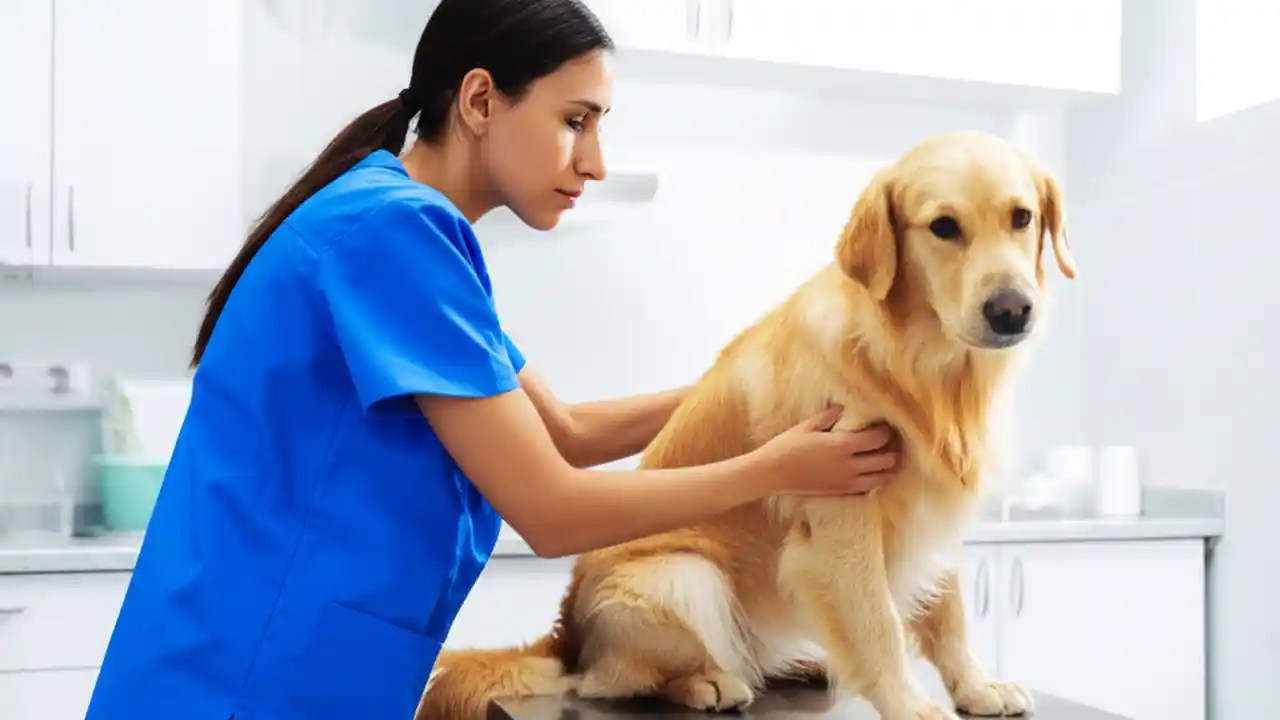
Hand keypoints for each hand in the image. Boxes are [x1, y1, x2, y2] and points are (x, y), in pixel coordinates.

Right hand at [752, 405, 898, 495]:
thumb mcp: (807, 426)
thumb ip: (829, 416)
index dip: (886, 431)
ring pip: (882, 478)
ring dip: (887, 467)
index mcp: (842, 446)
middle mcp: (849, 466)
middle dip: (892, 449)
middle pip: (886, 460)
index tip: (884, 425)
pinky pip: (869, 489)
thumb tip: (844, 407)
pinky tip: (869, 472)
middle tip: (888, 441)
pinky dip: (874, 480)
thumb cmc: (786, 447)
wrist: (771, 474)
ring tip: (883, 456)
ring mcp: (846, 482)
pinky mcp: (841, 493)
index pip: (878, 439)